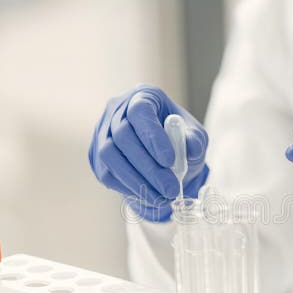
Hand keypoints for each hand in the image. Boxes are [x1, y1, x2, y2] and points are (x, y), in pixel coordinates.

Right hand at [89, 85, 208, 221]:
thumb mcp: (195, 136)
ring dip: (137, 180)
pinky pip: (107, 173)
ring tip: (162, 197)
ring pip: (110, 156)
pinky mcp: (97, 156)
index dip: (152, 137)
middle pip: (123, 136)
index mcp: (143, 96)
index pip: (140, 111)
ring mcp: (103, 132)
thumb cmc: (180, 139)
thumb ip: (194, 140)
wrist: (166, 156)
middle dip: (149, 167)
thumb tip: (189, 146)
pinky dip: (128, 187)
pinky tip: (148, 195)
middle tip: (171, 189)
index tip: (170, 161)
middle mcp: (117, 110)